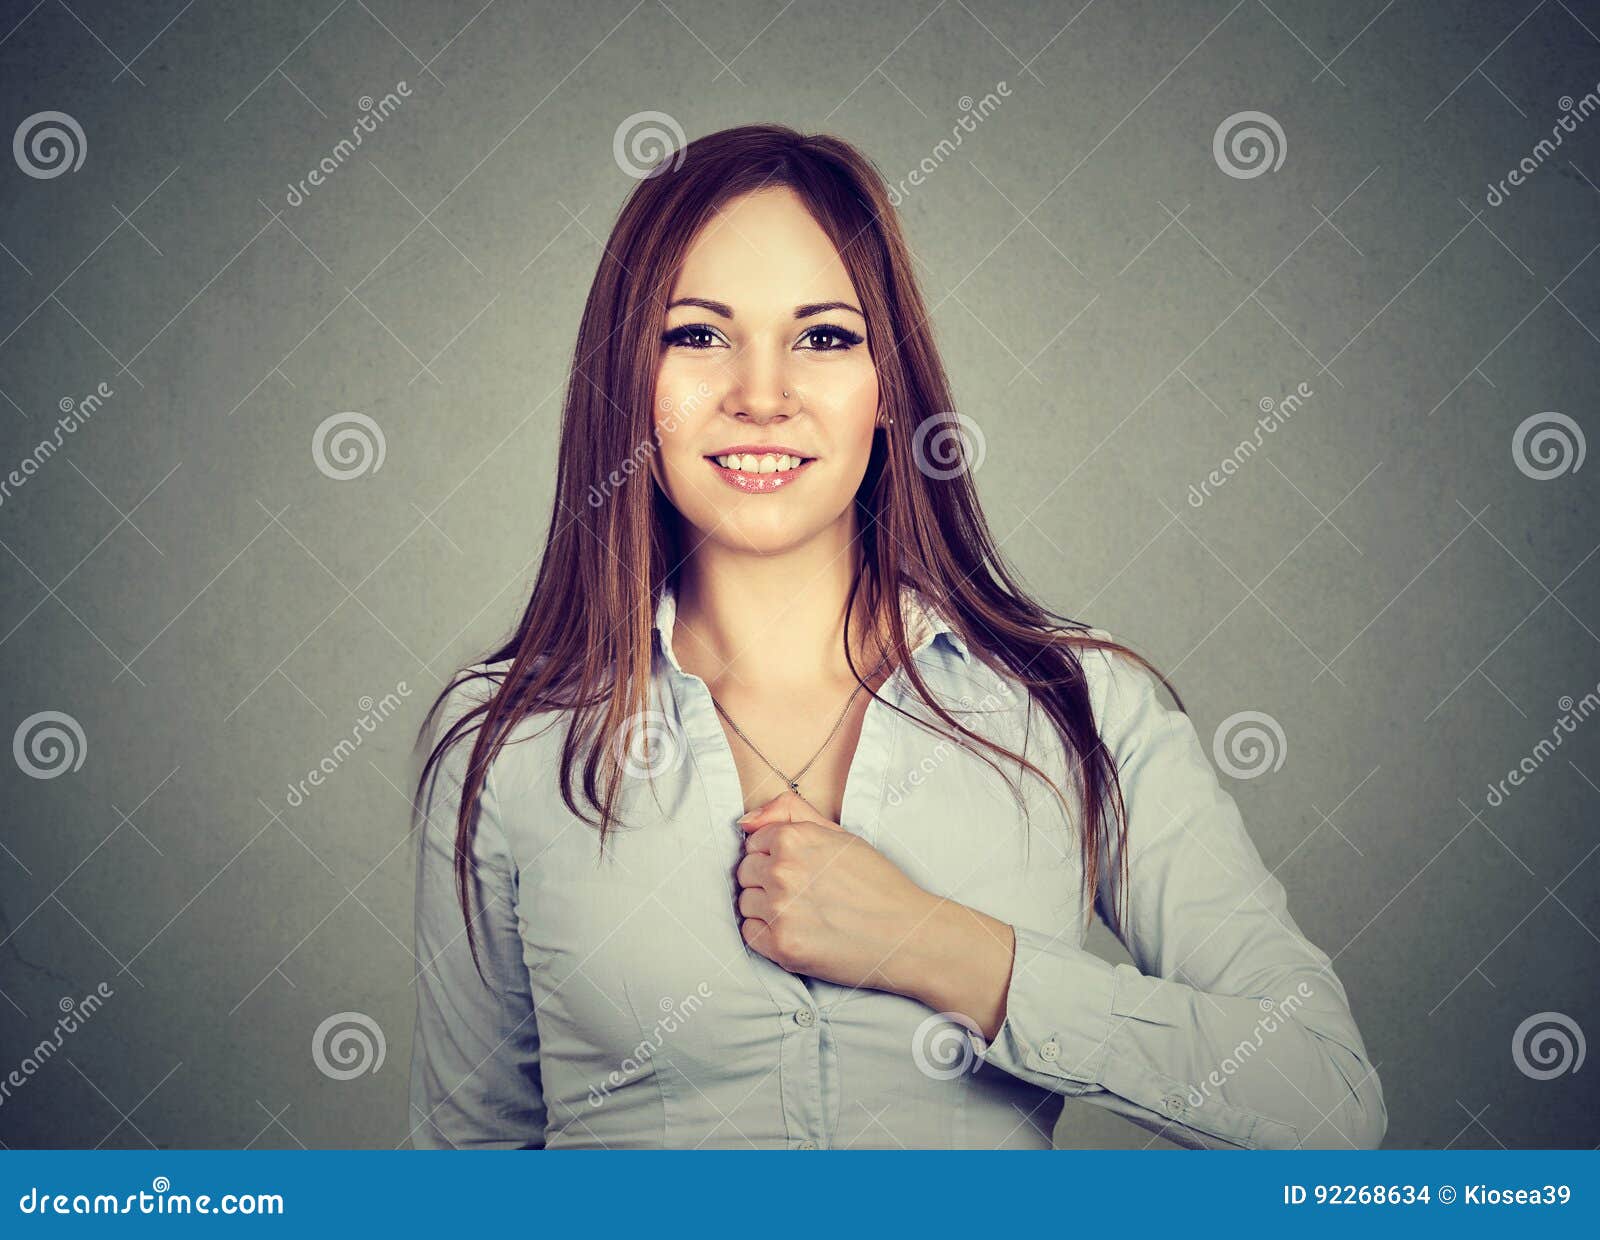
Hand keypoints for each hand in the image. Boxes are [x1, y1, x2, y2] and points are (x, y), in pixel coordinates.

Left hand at [734, 790, 934, 992]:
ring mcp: (780, 910)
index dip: (774, 855)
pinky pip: (749, 933)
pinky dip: (766, 933)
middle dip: (766, 880)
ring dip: (765, 907)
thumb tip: (745, 821)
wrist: (907, 934)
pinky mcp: (782, 946)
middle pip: (745, 872)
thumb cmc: (876, 883)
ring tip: (801, 912)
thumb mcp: (839, 833)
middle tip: (802, 892)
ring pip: (745, 902)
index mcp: (793, 838)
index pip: (753, 842)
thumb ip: (790, 812)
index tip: (799, 869)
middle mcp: (782, 871)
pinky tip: (796, 930)